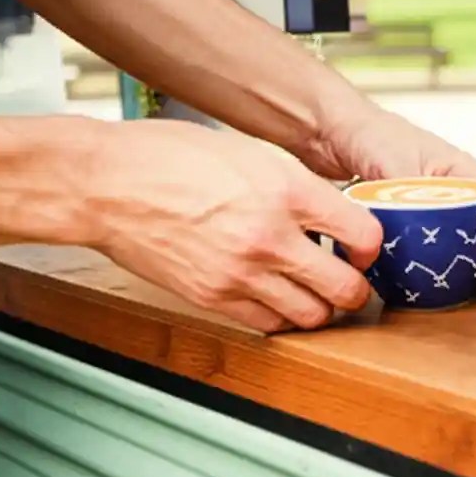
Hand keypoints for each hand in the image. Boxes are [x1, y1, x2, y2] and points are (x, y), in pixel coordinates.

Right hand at [83, 119, 381, 331]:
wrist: (106, 184)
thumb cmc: (168, 157)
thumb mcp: (250, 152)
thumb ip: (296, 185)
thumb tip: (332, 211)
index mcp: (286, 191)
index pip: (364, 235)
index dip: (370, 245)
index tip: (361, 245)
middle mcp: (270, 237)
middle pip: (346, 289)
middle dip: (354, 286)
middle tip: (347, 276)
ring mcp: (241, 274)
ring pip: (312, 317)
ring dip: (320, 307)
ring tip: (311, 289)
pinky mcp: (213, 298)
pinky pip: (269, 324)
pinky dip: (281, 316)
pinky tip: (275, 294)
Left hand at [309, 108, 475, 291]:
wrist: (331, 129)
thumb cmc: (369, 133)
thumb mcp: (395, 162)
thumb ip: (408, 193)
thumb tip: (413, 229)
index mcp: (458, 169)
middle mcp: (451, 188)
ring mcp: (431, 205)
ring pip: (466, 237)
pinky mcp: (409, 220)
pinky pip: (435, 245)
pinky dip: (447, 262)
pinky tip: (450, 280)